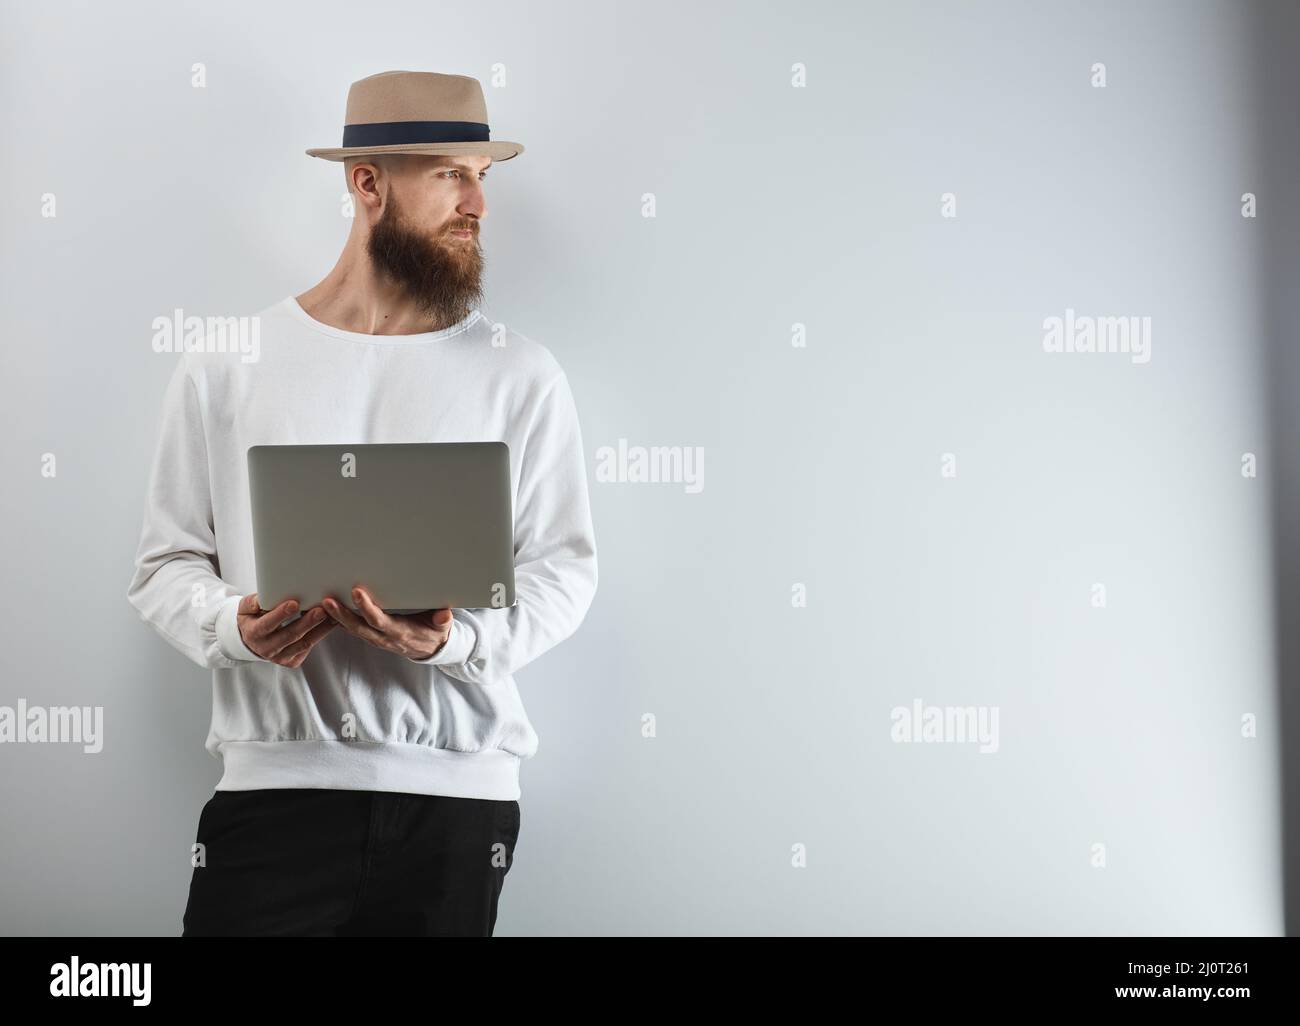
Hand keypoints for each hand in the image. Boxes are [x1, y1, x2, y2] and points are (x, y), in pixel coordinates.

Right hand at [235, 593, 336, 666]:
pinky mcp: (292, 661)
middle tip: (321, 610)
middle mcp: (266, 648)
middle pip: (290, 636)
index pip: (267, 624)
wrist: (252, 640)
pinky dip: (320, 635)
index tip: (294, 603)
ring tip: (332, 615)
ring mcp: (280, 657)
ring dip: (320, 630)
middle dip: (307, 623)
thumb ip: (254, 602)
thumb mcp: (246, 608)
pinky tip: (330, 623)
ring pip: (303, 644)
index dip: (280, 615)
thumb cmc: (252, 618)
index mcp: (254, 633)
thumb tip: (264, 596)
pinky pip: (308, 648)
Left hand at [322, 585, 454, 660]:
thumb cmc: (435, 632)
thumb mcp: (442, 628)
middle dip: (341, 615)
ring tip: (321, 603)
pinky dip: (338, 621)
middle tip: (327, 600)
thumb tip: (444, 614)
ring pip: (351, 629)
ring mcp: (375, 638)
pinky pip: (352, 630)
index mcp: (400, 633)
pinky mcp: (371, 636)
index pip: (379, 620)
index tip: (356, 592)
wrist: (430, 649)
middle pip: (358, 627)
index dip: (367, 608)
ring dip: (335, 618)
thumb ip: (442, 621)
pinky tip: (327, 611)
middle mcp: (384, 638)